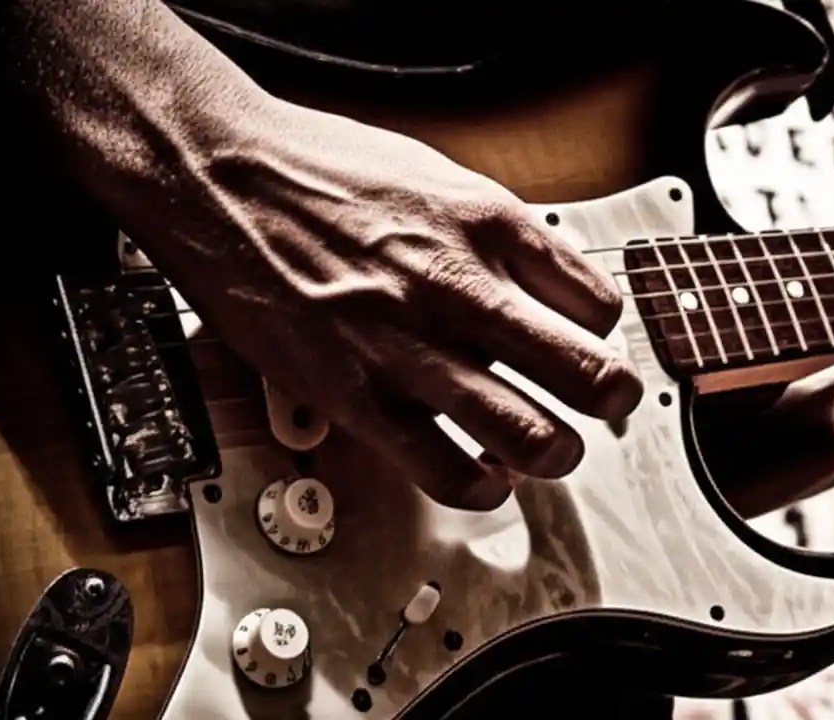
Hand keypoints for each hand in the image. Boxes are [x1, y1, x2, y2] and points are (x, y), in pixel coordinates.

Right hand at [134, 97, 642, 510]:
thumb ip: (497, 235)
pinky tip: (485, 478)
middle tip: (609, 405)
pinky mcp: (356, 397)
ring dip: (558, 454)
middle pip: (587, 375)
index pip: (600, 302)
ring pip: (530, 435)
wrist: (219, 176)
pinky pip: (444, 471)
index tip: (594, 342)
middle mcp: (459, 290)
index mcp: (488, 226)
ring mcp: (410, 349)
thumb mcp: (437, 176)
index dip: (605, 332)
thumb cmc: (320, 171)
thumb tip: (544, 280)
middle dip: (613, 400)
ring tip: (555, 451)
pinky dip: (482, 488)